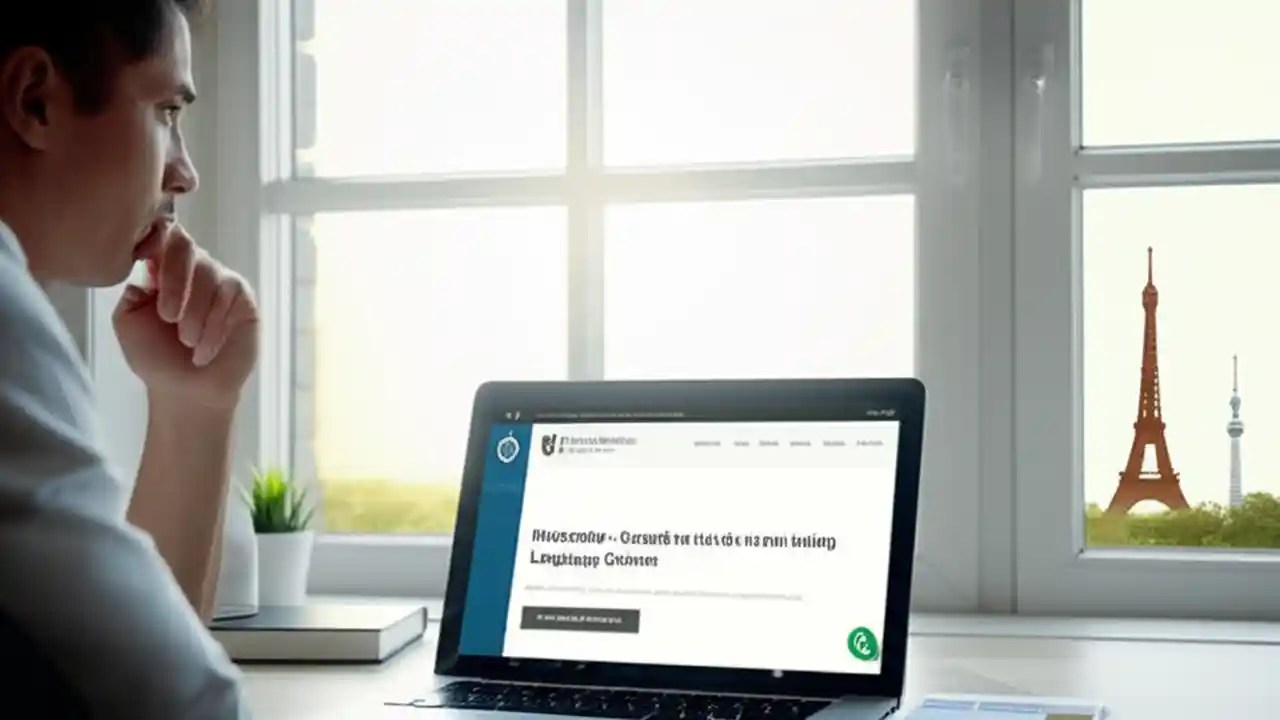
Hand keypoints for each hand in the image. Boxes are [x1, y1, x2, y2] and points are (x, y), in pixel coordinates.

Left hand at [113, 223, 259, 409]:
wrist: (187, 392)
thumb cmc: (156, 359)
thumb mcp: (128, 320)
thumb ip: (134, 288)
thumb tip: (150, 262)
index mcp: (162, 269)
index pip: (163, 236)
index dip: (157, 242)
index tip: (150, 270)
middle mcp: (193, 269)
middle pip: (186, 247)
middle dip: (175, 283)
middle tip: (168, 319)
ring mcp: (221, 281)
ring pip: (208, 273)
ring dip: (195, 313)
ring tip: (188, 343)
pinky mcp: (243, 299)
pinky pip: (230, 295)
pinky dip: (214, 325)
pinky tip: (205, 349)